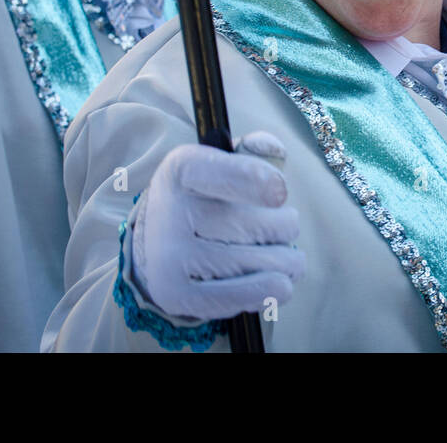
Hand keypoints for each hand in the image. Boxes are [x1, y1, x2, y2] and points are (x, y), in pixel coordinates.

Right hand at [130, 132, 303, 321]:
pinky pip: (250, 295)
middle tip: (282, 224)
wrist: (157, 246)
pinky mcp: (178, 296)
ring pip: (266, 261)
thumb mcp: (225, 163)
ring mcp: (170, 258)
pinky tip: (281, 281)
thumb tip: (274, 150)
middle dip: (287, 225)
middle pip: (263, 224)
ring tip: (282, 253)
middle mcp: (170, 213)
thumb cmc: (209, 198)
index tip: (280, 193)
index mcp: (181, 170)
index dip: (257, 181)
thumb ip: (258, 149)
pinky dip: (276, 288)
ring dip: (289, 259)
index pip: (222, 174)